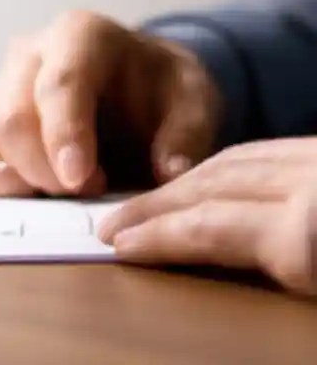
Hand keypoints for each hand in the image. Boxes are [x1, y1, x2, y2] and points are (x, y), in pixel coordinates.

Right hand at [0, 11, 221, 195]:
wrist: (136, 82)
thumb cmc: (160, 87)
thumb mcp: (194, 99)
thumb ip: (187, 132)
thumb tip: (169, 171)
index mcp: (79, 36)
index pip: (59, 84)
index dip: (64, 135)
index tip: (79, 180)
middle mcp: (27, 56)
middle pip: (10, 119)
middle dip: (44, 171)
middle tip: (89, 192)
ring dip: (19, 185)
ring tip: (63, 193)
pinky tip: (32, 194)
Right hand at [98, 138, 316, 295]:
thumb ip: (283, 262)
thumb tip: (213, 257)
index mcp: (306, 225)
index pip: (211, 228)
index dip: (158, 237)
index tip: (119, 245)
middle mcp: (311, 177)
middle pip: (214, 182)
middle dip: (156, 204)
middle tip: (113, 222)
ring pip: (239, 156)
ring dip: (185, 178)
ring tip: (154, 202)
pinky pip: (273, 147)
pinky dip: (232, 162)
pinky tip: (221, 176)